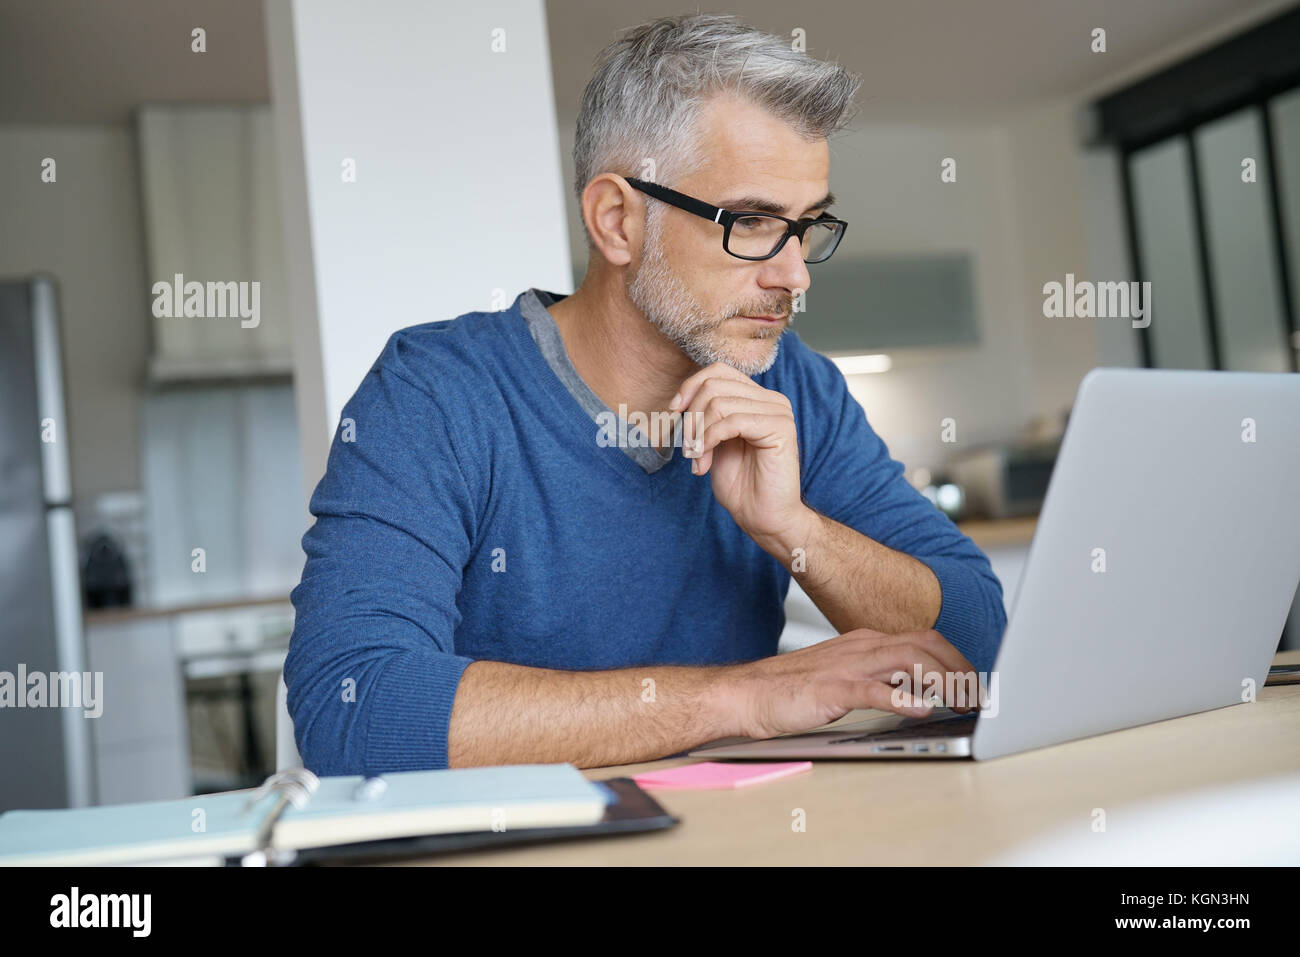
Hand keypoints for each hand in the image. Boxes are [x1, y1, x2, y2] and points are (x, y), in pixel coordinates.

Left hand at [672, 363, 808, 547]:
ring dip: (698, 434)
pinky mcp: (780, 428)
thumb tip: (681, 397)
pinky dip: (709, 440)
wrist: (763, 517)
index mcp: (757, 398)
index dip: (690, 386)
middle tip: (687, 449)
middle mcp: (771, 400)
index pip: (718, 370)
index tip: (673, 411)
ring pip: (719, 402)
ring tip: (697, 459)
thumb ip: (706, 415)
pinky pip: (731, 421)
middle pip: (715, 384)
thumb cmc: (740, 484)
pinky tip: (704, 462)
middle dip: (691, 416)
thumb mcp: (714, 441)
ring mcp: (778, 411)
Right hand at [727, 628, 980, 739]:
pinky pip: (873, 690)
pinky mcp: (831, 688)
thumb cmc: (791, 690)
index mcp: (865, 643)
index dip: (957, 660)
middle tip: (979, 695)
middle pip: (925, 645)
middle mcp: (861, 647)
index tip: (975, 682)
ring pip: (908, 662)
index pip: (924, 640)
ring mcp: (847, 666)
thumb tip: (919, 692)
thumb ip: (879, 679)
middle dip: (959, 668)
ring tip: (961, 702)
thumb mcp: (845, 677)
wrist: (746, 693)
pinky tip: (920, 710)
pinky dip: (901, 699)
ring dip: (942, 682)